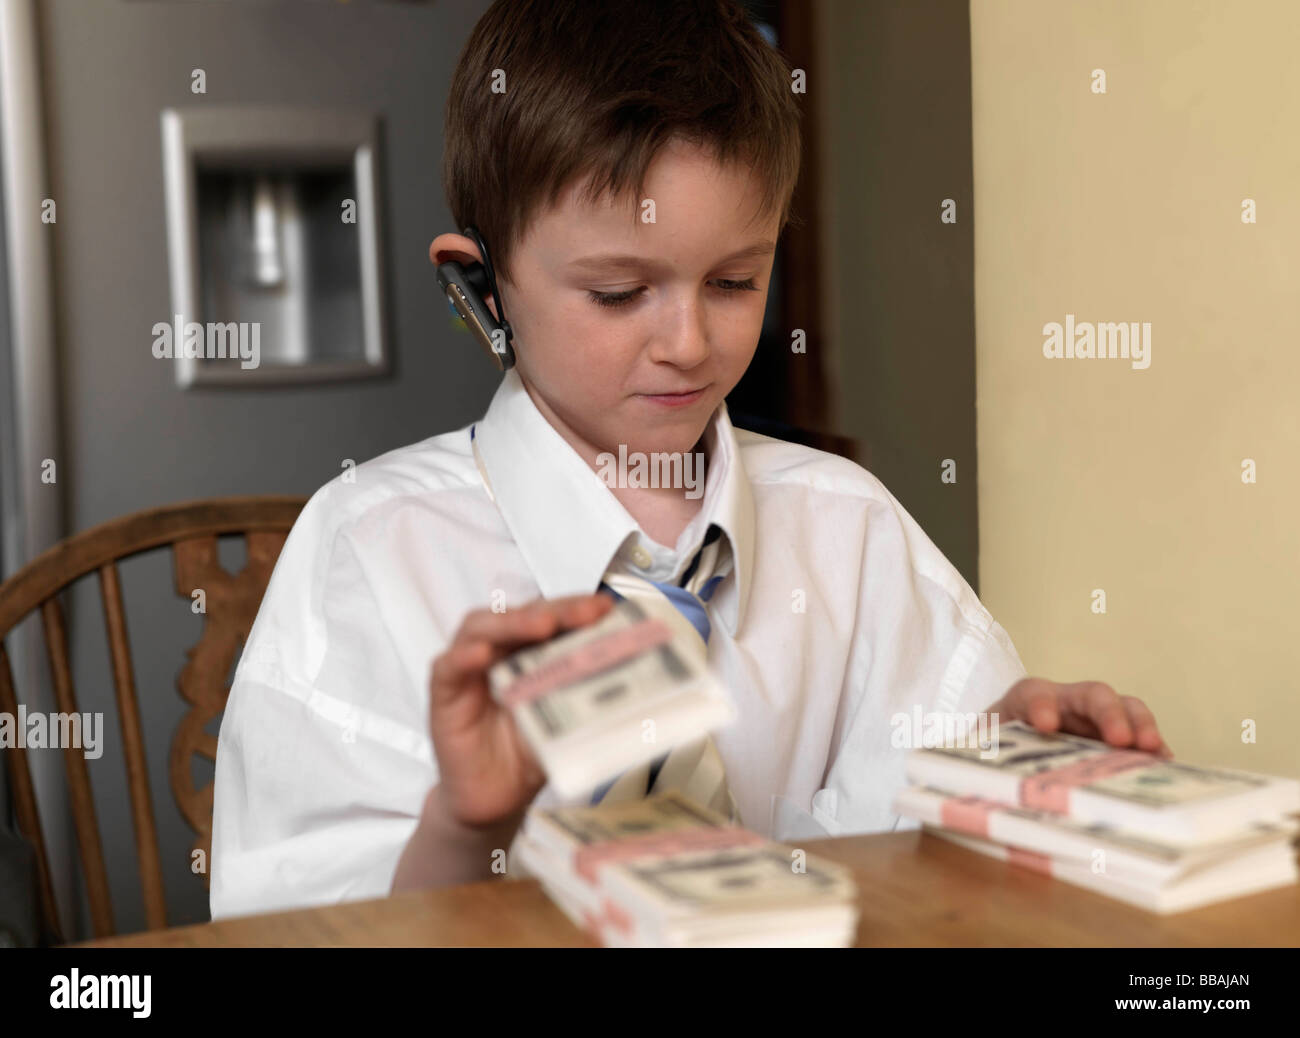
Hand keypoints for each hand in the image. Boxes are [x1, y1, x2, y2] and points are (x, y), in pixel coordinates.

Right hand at [428, 592, 614, 828]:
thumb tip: (638, 682)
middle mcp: (500, 650)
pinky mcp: (444, 694)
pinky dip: (463, 657)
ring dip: (512, 622)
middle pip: (521, 615)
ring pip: (482, 628)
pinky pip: (448, 668)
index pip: (552, 616)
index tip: (606, 609)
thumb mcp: (567, 721)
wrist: (497, 799)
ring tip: (540, 624)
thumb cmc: (529, 752)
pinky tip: (481, 655)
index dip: (577, 609)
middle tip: (583, 613)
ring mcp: (470, 668)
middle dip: (554, 610)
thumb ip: (589, 697)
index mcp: (532, 650)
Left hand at [985, 678, 1172, 758]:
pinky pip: (1140, 740)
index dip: (1041, 704)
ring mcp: (1096, 721)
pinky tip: (1166, 769)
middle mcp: (1067, 704)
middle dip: (1108, 714)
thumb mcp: (980, 752)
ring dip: (1141, 727)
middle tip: (1120, 739)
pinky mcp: (1116, 742)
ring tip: (1154, 750)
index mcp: (1026, 701)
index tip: (1045, 724)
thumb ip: (979, 760)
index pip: (1033, 693)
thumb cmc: (993, 751)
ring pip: (1126, 710)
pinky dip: (1155, 752)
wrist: (1003, 755)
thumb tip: (964, 785)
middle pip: (1092, 695)